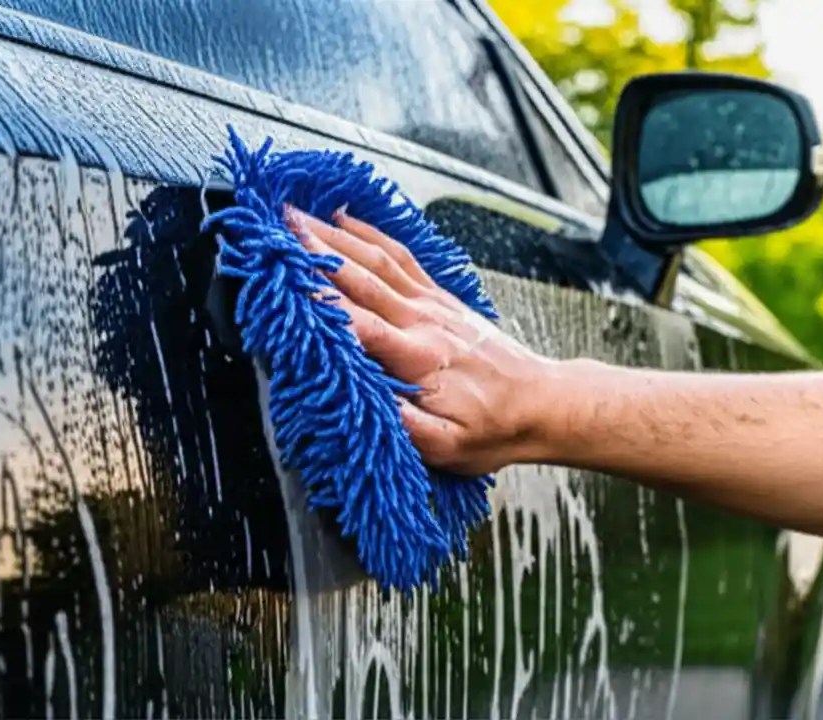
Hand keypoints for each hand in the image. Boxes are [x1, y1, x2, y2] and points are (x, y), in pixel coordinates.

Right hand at [284, 206, 556, 474]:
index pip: (358, 322)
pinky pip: (402, 257)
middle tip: (280, 226)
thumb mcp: (447, 447)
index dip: (321, 298)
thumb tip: (362, 400)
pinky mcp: (441, 298)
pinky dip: (372, 234)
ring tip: (299, 214)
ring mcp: (433, 304)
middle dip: (317, 250)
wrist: (541, 403)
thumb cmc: (493, 428)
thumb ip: (404, 425)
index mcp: (417, 358)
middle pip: (361, 277)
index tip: (287, 278)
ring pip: (377, 259)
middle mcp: (423, 321)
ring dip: (335, 234)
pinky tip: (348, 219)